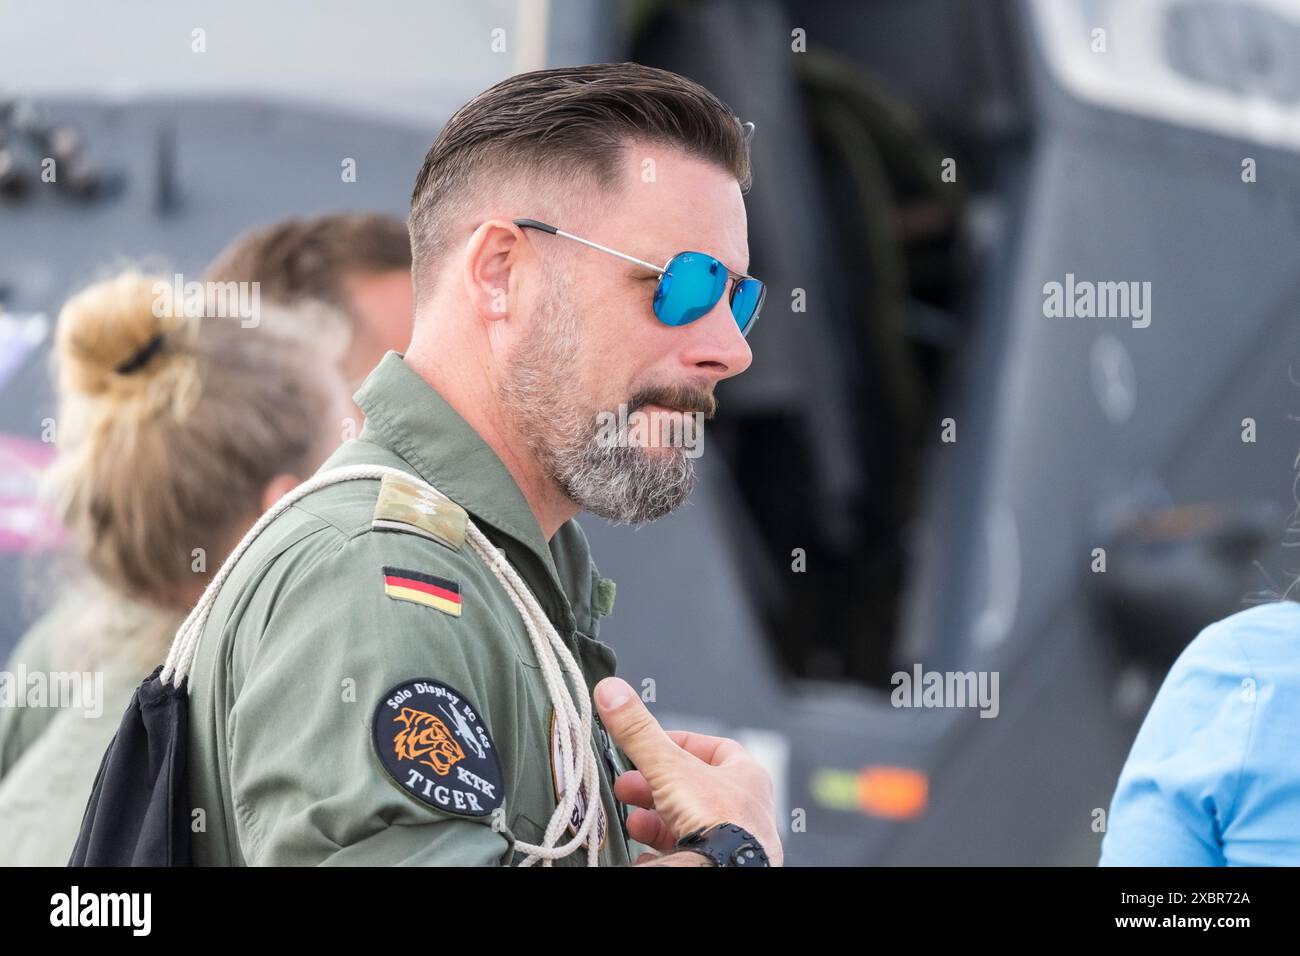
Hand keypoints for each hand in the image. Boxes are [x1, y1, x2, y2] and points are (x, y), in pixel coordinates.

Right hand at [594, 676, 782, 866]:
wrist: (724, 870)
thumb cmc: (718, 821)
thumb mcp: (669, 765)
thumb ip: (639, 732)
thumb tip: (613, 692)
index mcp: (745, 776)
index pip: (714, 748)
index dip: (679, 744)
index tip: (650, 747)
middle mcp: (745, 808)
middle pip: (693, 788)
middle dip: (655, 786)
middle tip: (628, 787)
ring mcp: (733, 840)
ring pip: (689, 823)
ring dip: (656, 820)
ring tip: (633, 821)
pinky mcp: (718, 864)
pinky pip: (689, 855)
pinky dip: (663, 851)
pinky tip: (645, 851)